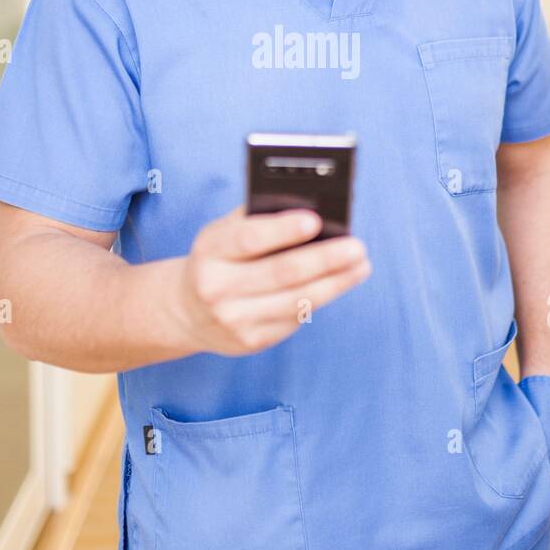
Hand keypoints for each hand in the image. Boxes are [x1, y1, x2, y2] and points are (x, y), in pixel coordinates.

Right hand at [171, 204, 371, 356]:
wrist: (188, 311)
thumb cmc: (219, 258)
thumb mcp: (224, 232)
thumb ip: (258, 217)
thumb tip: (310, 207)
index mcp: (210, 251)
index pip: (248, 239)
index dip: (282, 230)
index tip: (315, 220)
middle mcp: (217, 288)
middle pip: (282, 273)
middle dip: (325, 260)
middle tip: (357, 247)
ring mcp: (234, 320)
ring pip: (296, 300)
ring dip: (335, 283)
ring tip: (361, 266)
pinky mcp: (251, 342)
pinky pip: (295, 319)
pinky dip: (320, 298)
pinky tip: (338, 284)